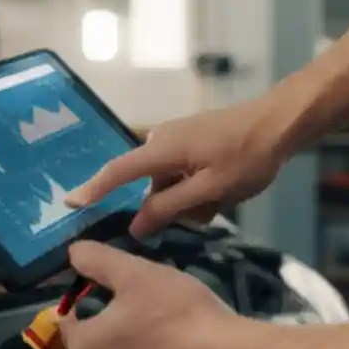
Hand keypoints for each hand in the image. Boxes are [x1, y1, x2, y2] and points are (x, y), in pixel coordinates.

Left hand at [58, 241, 255, 348]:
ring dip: (133, 342)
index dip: (89, 297)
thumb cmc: (177, 314)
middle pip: (94, 340)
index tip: (120, 285)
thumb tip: (73, 253)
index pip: (69, 318)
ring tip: (167, 321)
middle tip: (147, 300)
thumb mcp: (136, 272)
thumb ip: (98, 259)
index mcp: (84, 347)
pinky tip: (180, 347)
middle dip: (112, 320)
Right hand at [66, 99, 292, 238]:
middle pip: (152, 187)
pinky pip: (185, 174)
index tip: (69, 204)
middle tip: (212, 207)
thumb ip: (170, 208)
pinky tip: (227, 187)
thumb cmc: (246, 156)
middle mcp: (161, 140)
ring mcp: (177, 138)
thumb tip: (136, 226)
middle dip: (177, 205)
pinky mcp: (192, 140)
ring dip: (194, 198)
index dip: (93, 189)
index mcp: (161, 150)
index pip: (117, 172)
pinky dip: (201, 187)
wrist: (279, 122)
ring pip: (172, 184)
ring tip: (227, 195)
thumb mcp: (210, 190)